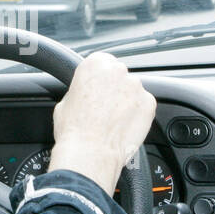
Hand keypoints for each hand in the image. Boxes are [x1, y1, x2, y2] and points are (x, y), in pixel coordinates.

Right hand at [48, 52, 155, 195]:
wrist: (90, 152)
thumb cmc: (74, 130)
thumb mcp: (65, 101)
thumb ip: (80, 89)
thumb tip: (83, 93)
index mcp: (95, 64)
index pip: (102, 61)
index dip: (99, 77)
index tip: (97, 88)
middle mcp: (117, 71)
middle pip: (119, 74)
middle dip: (114, 88)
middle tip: (103, 107)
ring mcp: (136, 87)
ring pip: (133, 90)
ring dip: (126, 100)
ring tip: (114, 120)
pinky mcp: (149, 104)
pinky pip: (144, 104)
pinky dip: (137, 113)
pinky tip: (125, 125)